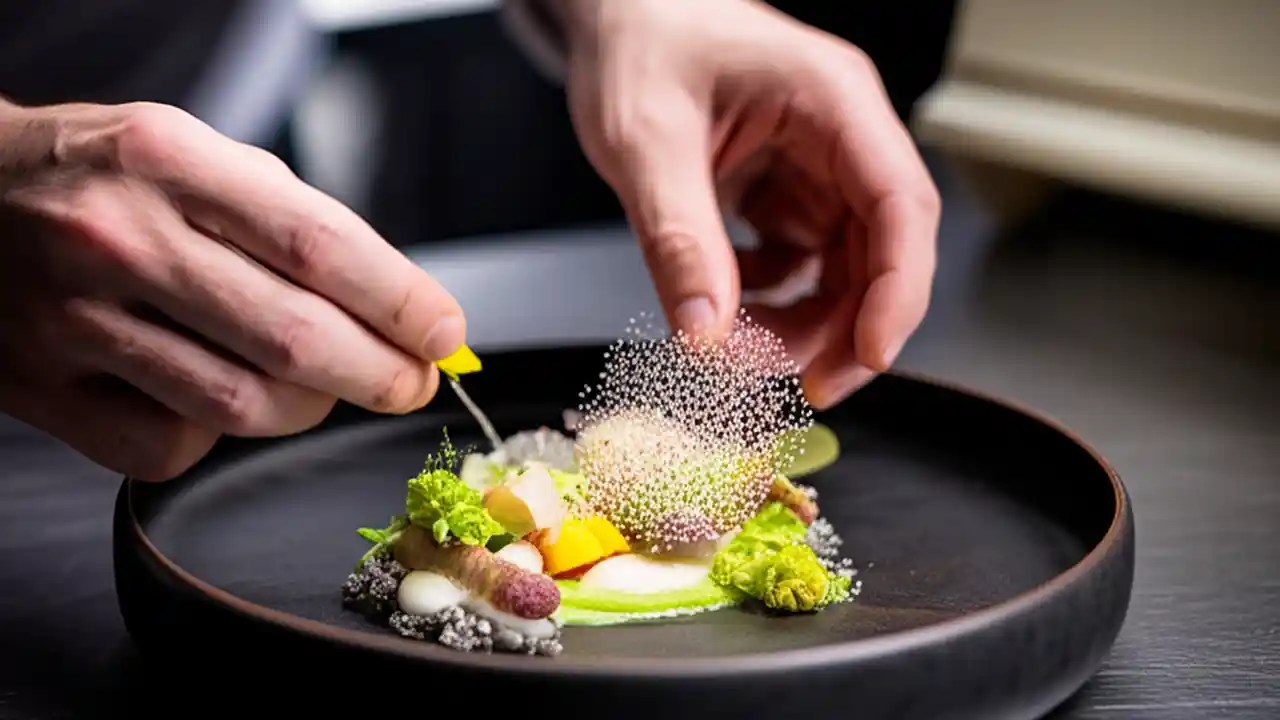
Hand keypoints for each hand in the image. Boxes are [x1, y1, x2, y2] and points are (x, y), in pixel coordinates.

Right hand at [0, 101, 465, 480]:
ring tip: (328, 386)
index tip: (444, 333)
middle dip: (380, 374)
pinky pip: (170, 447)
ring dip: (313, 408)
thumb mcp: (195, 153)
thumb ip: (291, 219)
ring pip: (241, 406)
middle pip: (292, 339)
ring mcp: (69, 321)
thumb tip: (401, 302)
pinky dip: (220, 436)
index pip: (317, 245)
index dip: (400, 301)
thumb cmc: (102, 174)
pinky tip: (221, 397)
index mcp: (167, 162)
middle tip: (411, 381)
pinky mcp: (40, 390)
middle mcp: (116, 239)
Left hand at [555, 0, 939, 406]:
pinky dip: (768, 301)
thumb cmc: (638, 45)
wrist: (614, 19)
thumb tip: (704, 335)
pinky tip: (720, 298)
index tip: (869, 356)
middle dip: (843, 327)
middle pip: (881, 251)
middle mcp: (840, 137)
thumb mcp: (643, 142)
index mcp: (831, 101)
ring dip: (801, 324)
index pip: (900, 203)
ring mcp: (816, 168)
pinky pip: (800, 266)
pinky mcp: (787, 193)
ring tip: (734, 349)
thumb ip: (678, 239)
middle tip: (792, 383)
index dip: (898, 289)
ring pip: (843, 270)